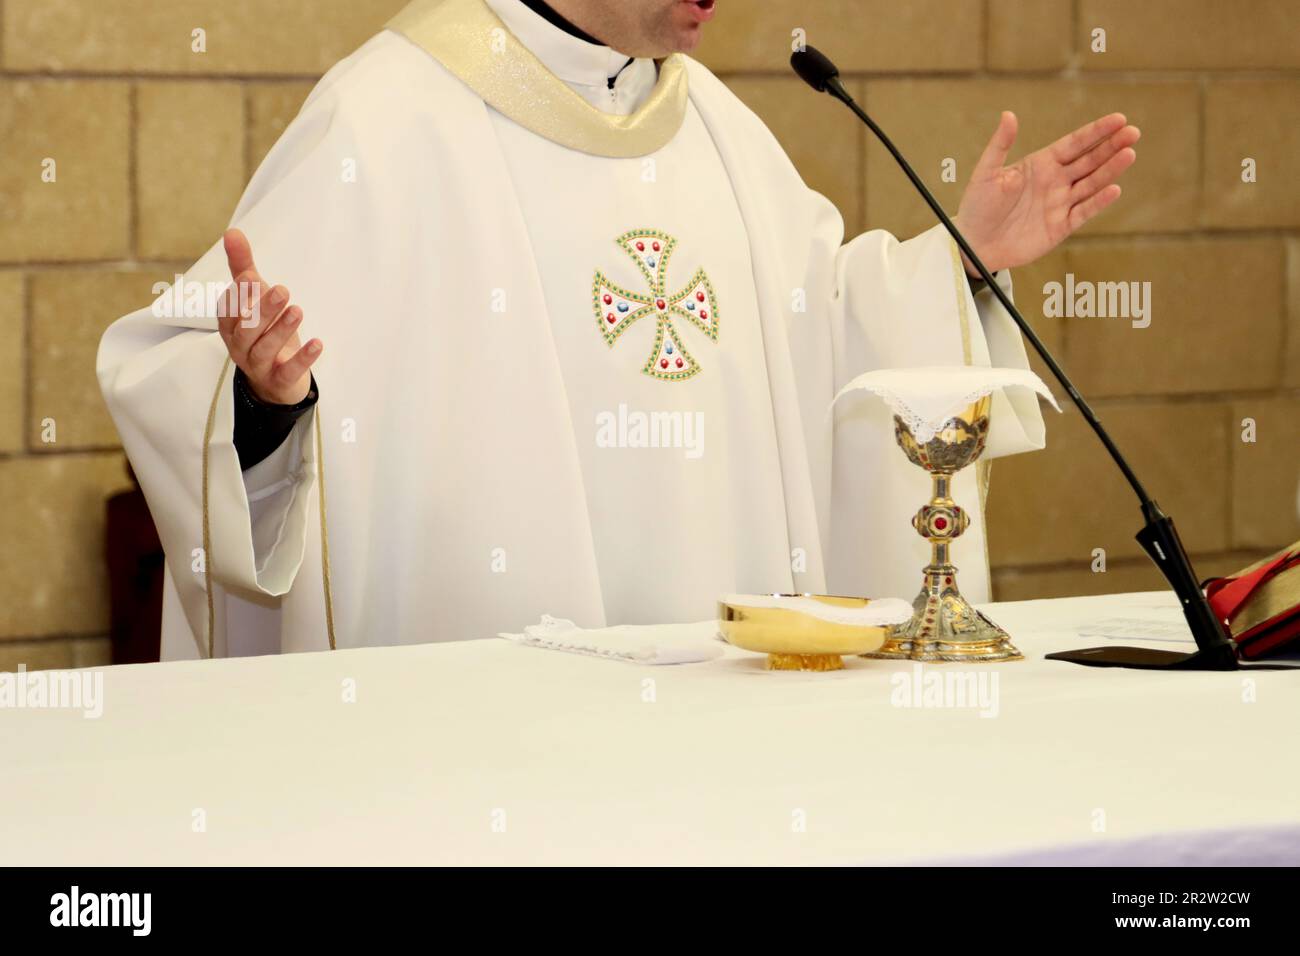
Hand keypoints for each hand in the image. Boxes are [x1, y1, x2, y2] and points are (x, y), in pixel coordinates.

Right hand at [217, 228, 321, 403]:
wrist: (274, 381)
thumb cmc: (262, 331)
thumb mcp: (253, 300)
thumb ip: (243, 268)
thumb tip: (232, 232)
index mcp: (230, 325)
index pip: (228, 311)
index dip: (238, 296)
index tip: (251, 278)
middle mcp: (239, 346)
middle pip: (246, 329)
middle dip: (262, 310)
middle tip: (283, 290)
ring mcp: (258, 366)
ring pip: (264, 349)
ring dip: (281, 330)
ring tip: (298, 311)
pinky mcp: (279, 381)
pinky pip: (288, 372)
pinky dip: (303, 358)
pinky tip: (318, 343)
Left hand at [952, 111, 1139, 275]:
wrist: (974, 244)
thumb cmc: (977, 206)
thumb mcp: (986, 173)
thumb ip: (1000, 145)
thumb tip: (1008, 115)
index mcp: (1041, 164)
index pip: (1075, 144)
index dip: (1097, 132)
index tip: (1119, 119)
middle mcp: (1055, 181)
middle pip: (1090, 160)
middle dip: (1112, 146)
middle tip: (1133, 132)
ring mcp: (1060, 203)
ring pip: (1092, 183)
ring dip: (1110, 170)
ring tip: (1129, 154)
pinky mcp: (1061, 226)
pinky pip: (1084, 212)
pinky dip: (1098, 202)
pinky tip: (1113, 189)